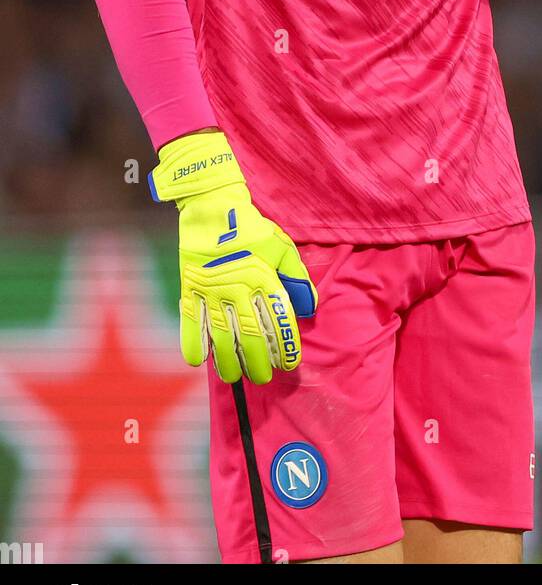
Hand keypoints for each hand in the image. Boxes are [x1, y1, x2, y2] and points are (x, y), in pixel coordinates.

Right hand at [149, 130, 317, 383]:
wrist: (212, 208)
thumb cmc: (251, 228)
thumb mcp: (281, 247)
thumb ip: (296, 277)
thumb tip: (310, 306)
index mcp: (263, 276)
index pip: (277, 318)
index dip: (285, 343)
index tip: (289, 362)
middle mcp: (238, 287)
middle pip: (250, 334)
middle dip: (259, 360)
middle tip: (264, 377)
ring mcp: (211, 290)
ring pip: (221, 334)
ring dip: (228, 360)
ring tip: (235, 375)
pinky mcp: (189, 288)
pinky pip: (190, 322)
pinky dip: (192, 343)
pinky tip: (199, 361)